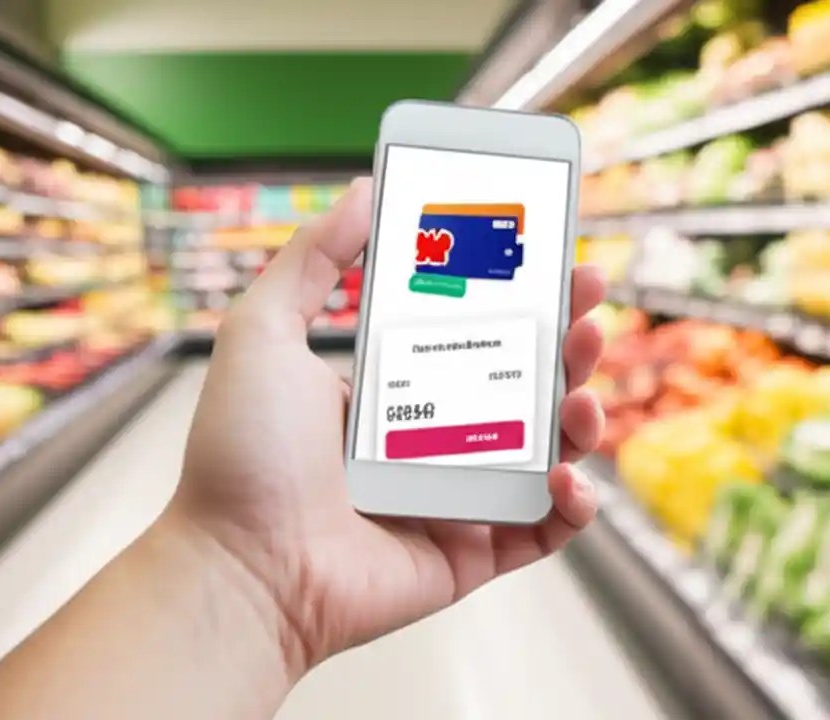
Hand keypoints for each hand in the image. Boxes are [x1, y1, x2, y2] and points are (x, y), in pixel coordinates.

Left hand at [168, 178, 605, 678]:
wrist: (240, 568)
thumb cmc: (242, 456)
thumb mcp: (262, 332)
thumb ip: (312, 258)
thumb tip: (362, 191)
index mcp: (398, 386)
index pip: (478, 330)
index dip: (522, 294)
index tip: (552, 255)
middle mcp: (436, 437)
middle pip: (528, 382)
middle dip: (568, 341)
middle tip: (589, 304)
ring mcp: (461, 495)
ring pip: (551, 450)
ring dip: (583, 416)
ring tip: (582, 395)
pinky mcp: (475, 551)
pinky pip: (546, 529)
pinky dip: (575, 507)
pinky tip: (568, 478)